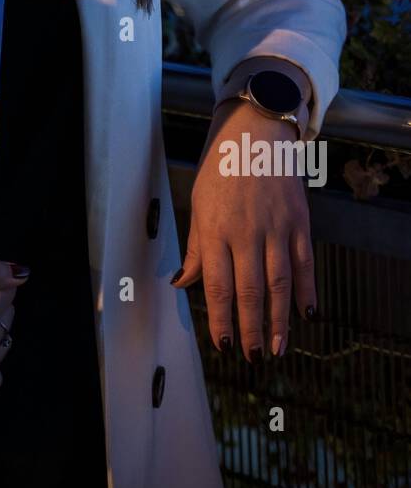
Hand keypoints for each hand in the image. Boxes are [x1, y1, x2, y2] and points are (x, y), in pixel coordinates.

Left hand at [171, 100, 317, 362]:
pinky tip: (306, 314)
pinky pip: (305, 263)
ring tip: (277, 347)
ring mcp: (276, 227)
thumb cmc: (222, 167)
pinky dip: (307, 290)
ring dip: (279, 320)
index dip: (221, 318)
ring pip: (279, 283)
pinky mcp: (299, 221)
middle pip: (250, 291)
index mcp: (216, 229)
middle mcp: (246, 231)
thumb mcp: (199, 203)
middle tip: (252, 356)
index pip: (217, 285)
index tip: (224, 343)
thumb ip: (195, 248)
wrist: (256, 131)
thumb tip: (180, 283)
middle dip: (251, 328)